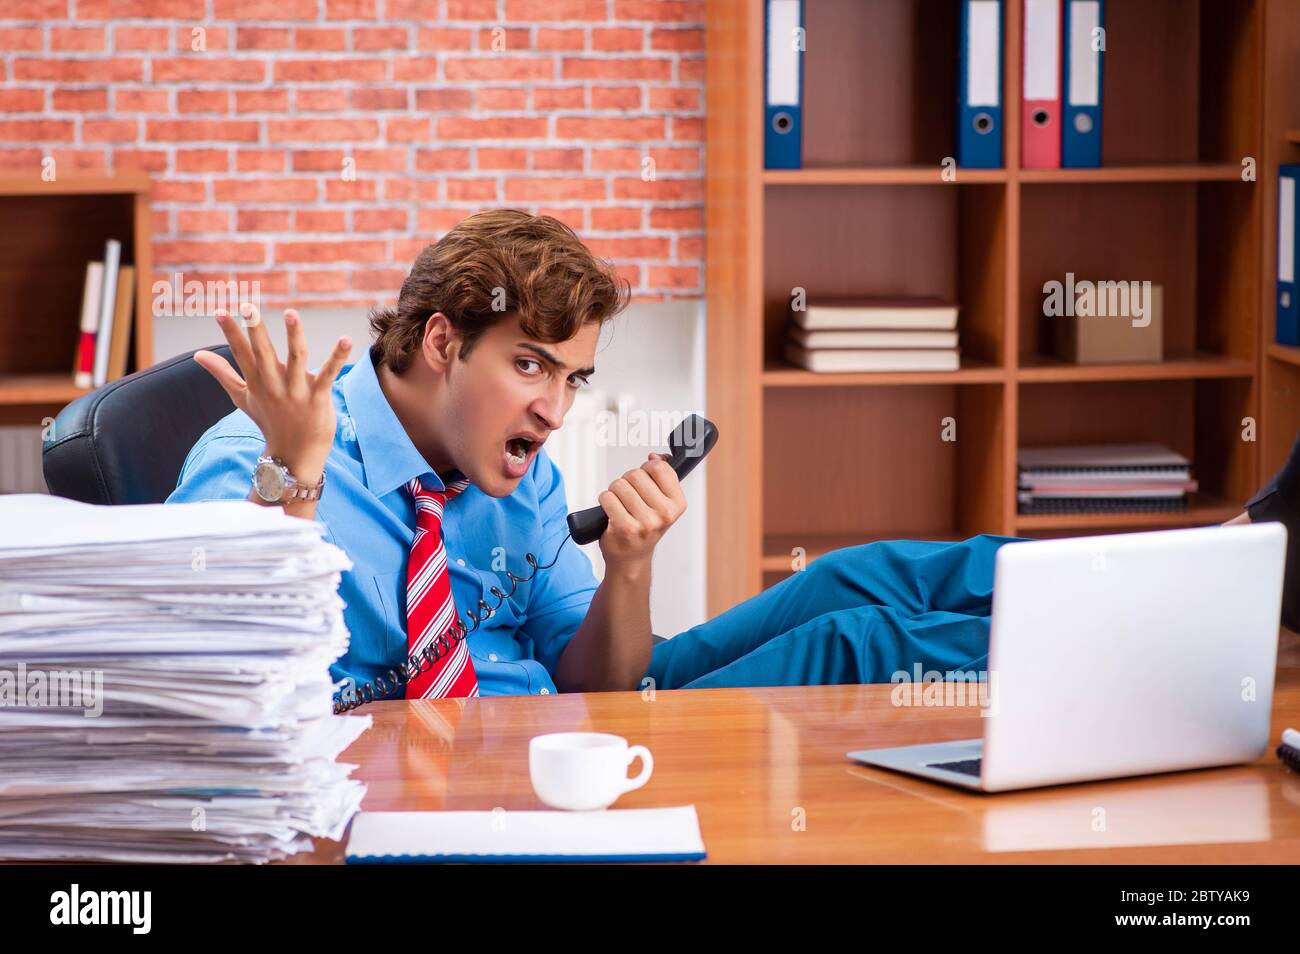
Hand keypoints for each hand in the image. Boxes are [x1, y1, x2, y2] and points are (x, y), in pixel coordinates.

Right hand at [193, 303, 351, 480]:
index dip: (231, 333)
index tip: (220, 311)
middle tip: (248, 306)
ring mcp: (296, 392)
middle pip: (263, 354)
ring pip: (296, 359)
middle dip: (255, 330)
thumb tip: (197, 355)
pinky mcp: (318, 398)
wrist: (294, 455)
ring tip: (290, 312)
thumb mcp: (242, 397)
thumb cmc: (269, 421)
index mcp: (256, 382)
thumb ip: (222, 374)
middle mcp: (274, 385)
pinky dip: (337, 357)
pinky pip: (328, 374)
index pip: (241, 353)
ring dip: (294, 336)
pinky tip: (346, 340)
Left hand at [596, 453, 686, 570]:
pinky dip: (605, 500)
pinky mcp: (624, 528)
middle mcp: (664, 515)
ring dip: (615, 491)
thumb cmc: (645, 527)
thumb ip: (663, 477)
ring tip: (620, 505)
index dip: (647, 468)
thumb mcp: (662, 503)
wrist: (631, 558)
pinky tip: (611, 511)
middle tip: (629, 496)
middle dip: (628, 480)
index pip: (659, 467)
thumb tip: (655, 456)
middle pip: (636, 474)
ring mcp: (644, 523)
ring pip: (619, 484)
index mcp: (677, 504)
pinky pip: (607, 497)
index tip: (645, 480)